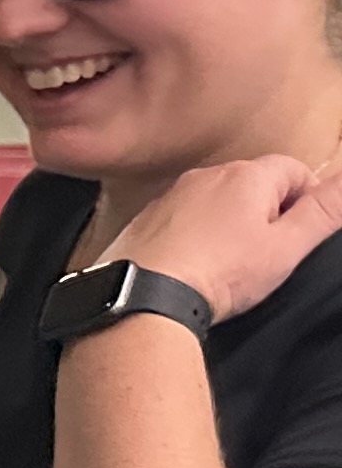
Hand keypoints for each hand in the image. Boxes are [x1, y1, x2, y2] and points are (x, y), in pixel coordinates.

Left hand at [107, 154, 341, 326]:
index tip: (298, 235)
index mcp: (246, 175)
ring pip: (215, 202)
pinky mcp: (144, 221)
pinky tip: (193, 266)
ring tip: (227, 264)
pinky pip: (182, 220)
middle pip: (253, 184)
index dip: (305, 200)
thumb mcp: (287, 245)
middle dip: (267, 212)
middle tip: (264, 255)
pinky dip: (194, 236)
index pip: (294, 169)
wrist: (143, 298)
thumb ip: (325, 210)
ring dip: (229, 224)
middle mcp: (205, 176)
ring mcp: (169, 197)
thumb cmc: (221, 273)